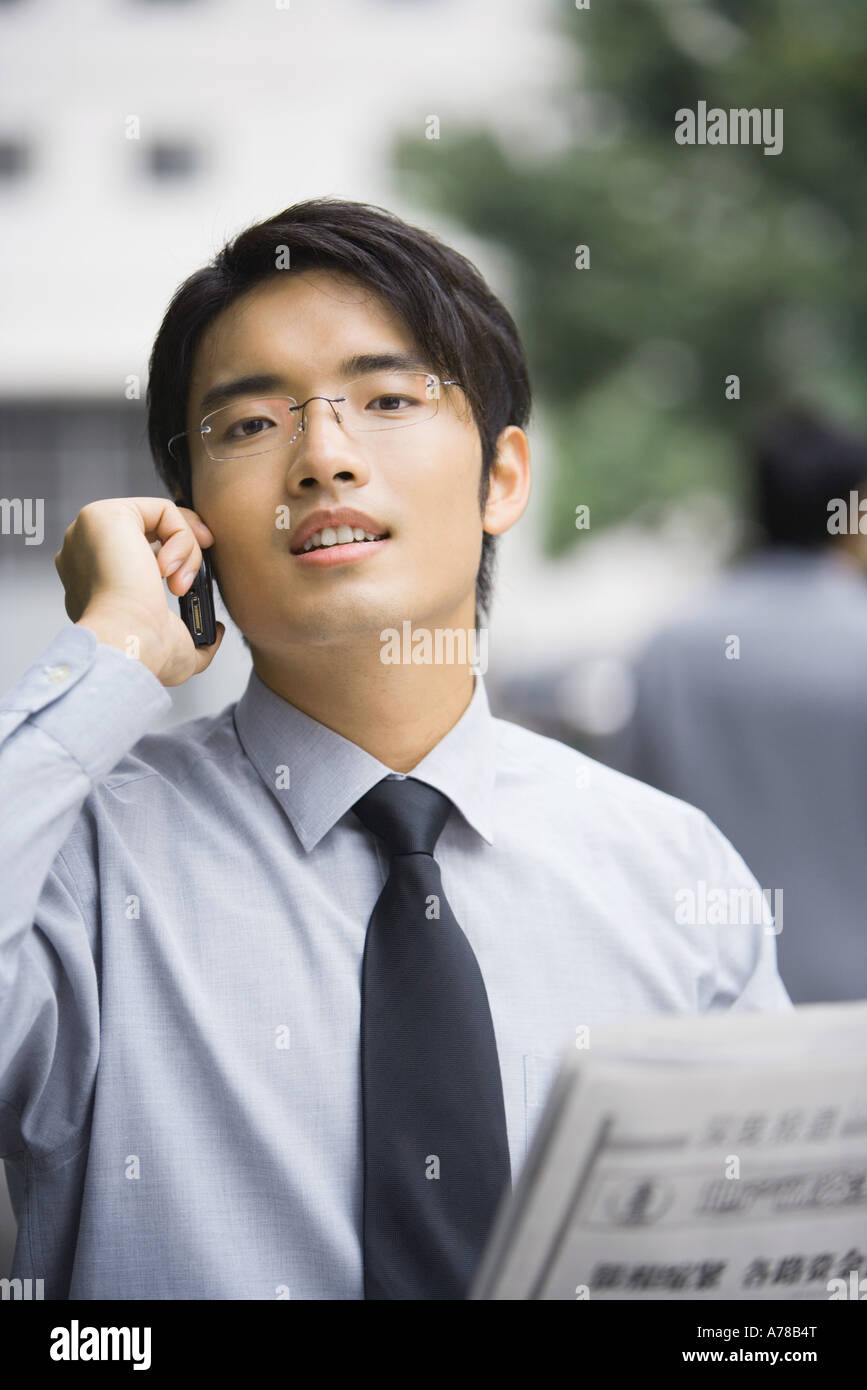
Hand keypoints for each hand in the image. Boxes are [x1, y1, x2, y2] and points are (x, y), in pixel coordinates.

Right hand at [55, 496, 224, 685]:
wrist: (130, 645)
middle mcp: (85, 553)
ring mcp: (90, 532)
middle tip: (200, 573)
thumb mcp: (178, 651)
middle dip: (186, 545)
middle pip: (149, 528)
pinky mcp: (105, 515)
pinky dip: (182, 538)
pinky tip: (171, 570)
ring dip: (186, 550)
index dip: (174, 555)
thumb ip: (199, 642)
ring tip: (179, 585)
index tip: (195, 579)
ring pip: (160, 519)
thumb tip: (216, 632)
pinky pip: (163, 510)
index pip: (138, 551)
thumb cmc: (145, 654)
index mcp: (93, 581)